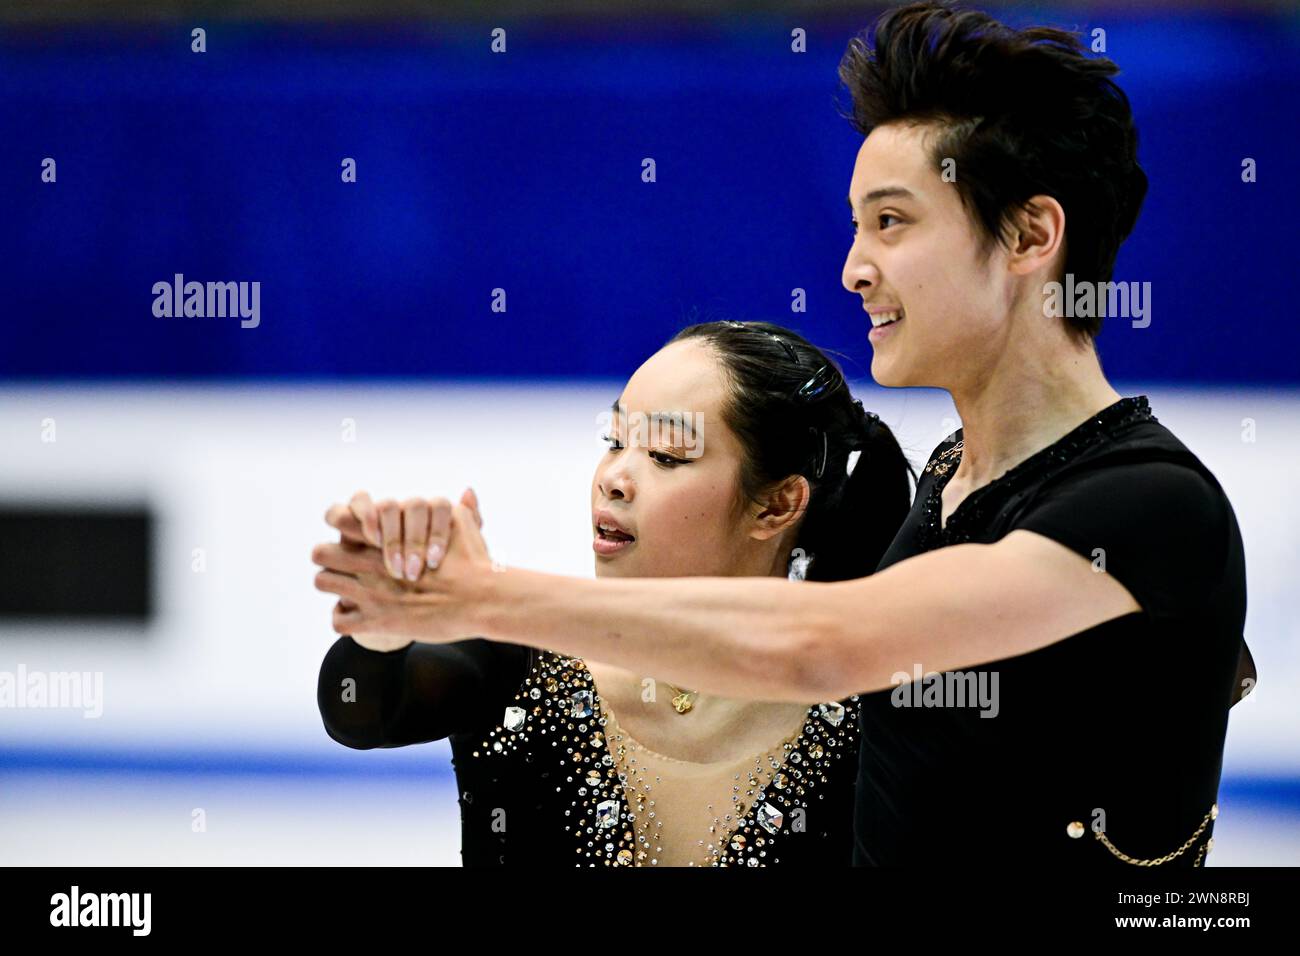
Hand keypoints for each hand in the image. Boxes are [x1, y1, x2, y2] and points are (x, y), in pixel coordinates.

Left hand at [313, 499, 493, 645]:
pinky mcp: (376, 621)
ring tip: (350, 591)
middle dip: (331, 559)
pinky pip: (337, 621)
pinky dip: (344, 619)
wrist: (480, 600)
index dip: (340, 526)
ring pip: (321, 582)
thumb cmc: (474, 563)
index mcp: (385, 536)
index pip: (338, 519)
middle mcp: (370, 562)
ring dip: (334, 587)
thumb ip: (459, 508)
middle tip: (346, 566)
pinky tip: (360, 617)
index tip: (355, 538)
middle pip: (321, 552)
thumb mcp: (464, 525)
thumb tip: (466, 492)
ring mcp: (370, 592)